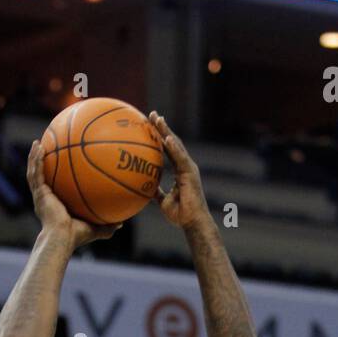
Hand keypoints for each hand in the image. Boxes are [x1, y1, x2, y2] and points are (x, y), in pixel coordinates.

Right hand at [27, 139, 122, 250]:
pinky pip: (36, 173)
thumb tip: (121, 223)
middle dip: (41, 163)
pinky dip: (36, 159)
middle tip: (44, 148)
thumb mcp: (95, 228)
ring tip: (37, 142)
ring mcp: (40, 196)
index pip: (54, 188)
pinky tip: (39, 147)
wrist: (62, 238)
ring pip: (34, 172)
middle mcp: (45, 199)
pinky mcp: (39, 193)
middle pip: (42, 177)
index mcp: (55, 205)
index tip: (58, 166)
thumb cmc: (76, 237)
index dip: (54, 177)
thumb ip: (107, 225)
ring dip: (34, 157)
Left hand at [149, 111, 207, 229]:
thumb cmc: (180, 214)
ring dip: (167, 132)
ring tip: (158, 119)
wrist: (192, 222)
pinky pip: (180, 158)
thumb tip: (145, 188)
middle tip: (152, 114)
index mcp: (179, 170)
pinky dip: (174, 148)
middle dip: (162, 128)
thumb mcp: (163, 201)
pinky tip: (166, 138)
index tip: (150, 125)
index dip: (160, 137)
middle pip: (172, 143)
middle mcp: (185, 166)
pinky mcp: (190, 173)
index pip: (168, 150)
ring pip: (176, 146)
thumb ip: (156, 192)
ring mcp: (188, 168)